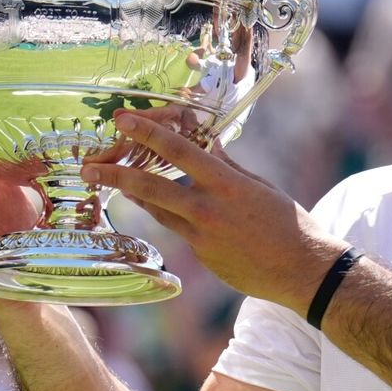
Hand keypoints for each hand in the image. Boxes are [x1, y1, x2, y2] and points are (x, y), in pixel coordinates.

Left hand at [81, 111, 342, 312]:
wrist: (303, 270)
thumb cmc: (291, 224)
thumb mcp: (262, 187)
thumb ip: (230, 167)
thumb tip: (210, 144)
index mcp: (228, 184)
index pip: (178, 151)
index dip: (146, 133)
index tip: (123, 120)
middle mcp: (209, 209)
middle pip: (150, 186)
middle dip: (115, 174)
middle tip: (88, 166)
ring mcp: (202, 236)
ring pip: (158, 210)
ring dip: (134, 195)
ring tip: (112, 183)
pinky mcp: (202, 256)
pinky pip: (178, 230)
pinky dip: (169, 216)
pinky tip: (163, 208)